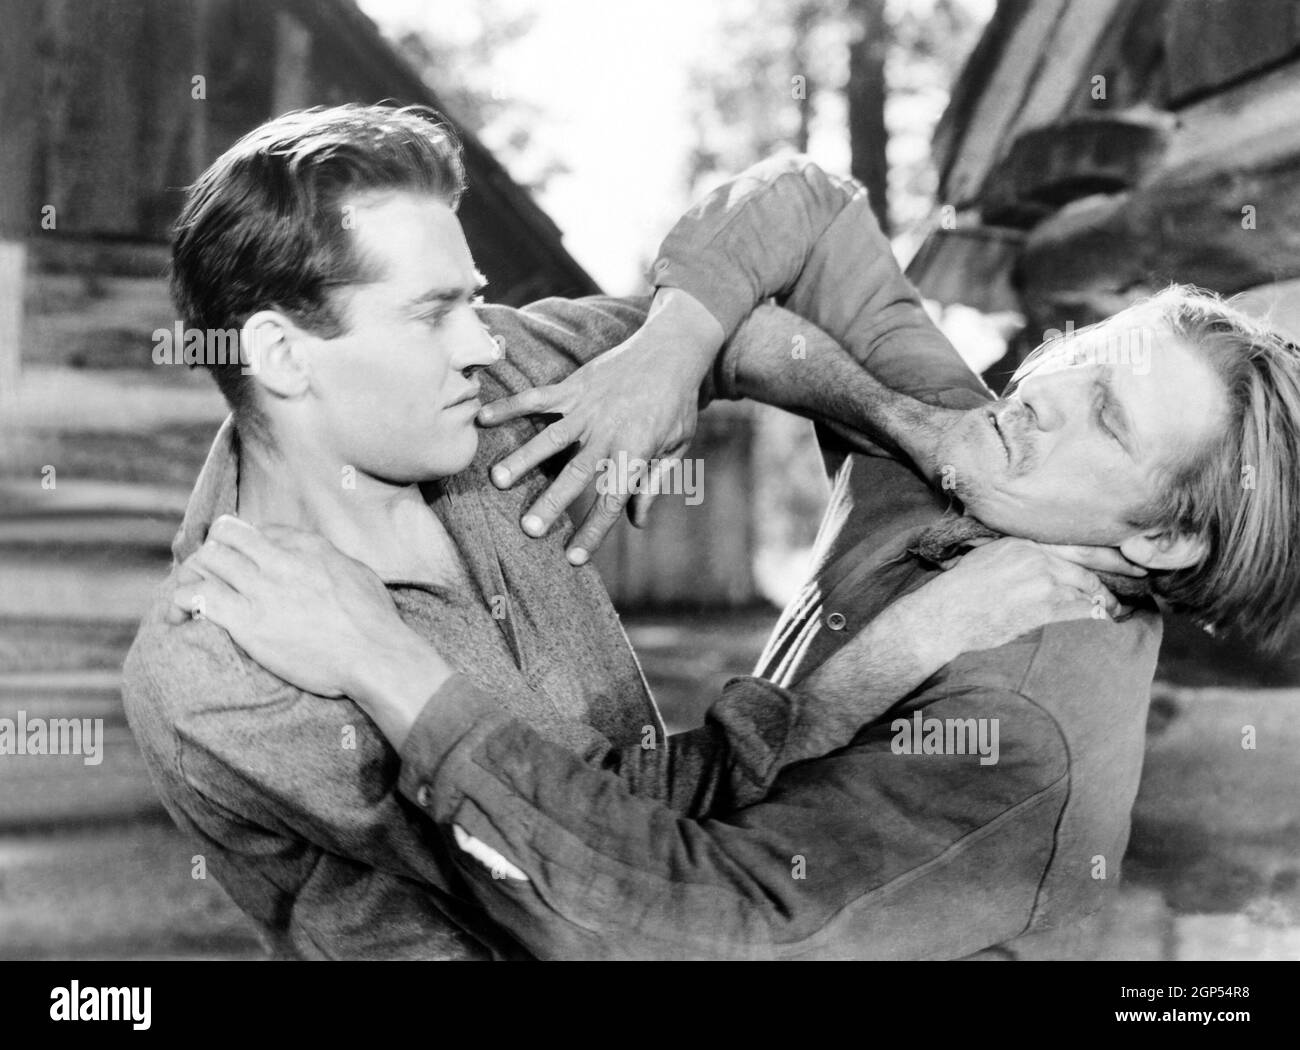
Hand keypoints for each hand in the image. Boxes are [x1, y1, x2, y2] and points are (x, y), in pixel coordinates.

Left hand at [165, 516, 450, 738]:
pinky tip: (180, 618)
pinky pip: (196, 597)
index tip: (239, 566)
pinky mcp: (247, 621)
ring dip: (191, 576)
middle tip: (208, 579)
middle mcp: (280, 560)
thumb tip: (315, 559)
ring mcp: (262, 589)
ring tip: (187, 598)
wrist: (375, 656)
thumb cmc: (374, 621)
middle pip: (223, 535)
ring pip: (205, 561)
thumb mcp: (356, 572)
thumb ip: (327, 558)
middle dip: (211, 553)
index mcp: (307, 545)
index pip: (257, 530)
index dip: (243, 547)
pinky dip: (180, 603)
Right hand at [477, 287, 722, 562]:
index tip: (574, 558)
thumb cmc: (676, 404)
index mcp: (635, 453)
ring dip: (523, 459)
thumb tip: (636, 523)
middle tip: (528, 528)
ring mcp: (587, 408)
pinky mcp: (574, 387)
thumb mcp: (675, 447)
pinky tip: (482, 417)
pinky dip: (509, 406)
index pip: (612, 500)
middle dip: (551, 502)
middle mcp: (607, 433)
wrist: (672, 349)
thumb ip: (652, 484)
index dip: (593, 531)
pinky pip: (537, 398)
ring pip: (549, 437)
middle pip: (575, 474)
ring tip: (498, 480)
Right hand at [904, 537, 1120, 666]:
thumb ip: (1014, 551)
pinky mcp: (1045, 603)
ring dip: (1108, 595)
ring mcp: (1042, 577)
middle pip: (1089, 557)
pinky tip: (1107, 616)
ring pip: (1089, 584)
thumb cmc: (959, 591)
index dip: (1098, 548)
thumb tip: (1032, 557)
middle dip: (1118, 565)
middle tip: (1140, 572)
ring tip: (1119, 603)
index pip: (1071, 540)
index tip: (1117, 552)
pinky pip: (1083, 606)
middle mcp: (1036, 553)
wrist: (945, 615)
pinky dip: (1098, 612)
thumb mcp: (985, 556)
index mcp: (1021, 539)